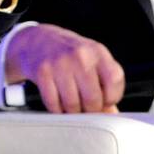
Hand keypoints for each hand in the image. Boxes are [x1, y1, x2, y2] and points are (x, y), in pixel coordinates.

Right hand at [4, 24, 124, 112]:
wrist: (39, 40)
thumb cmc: (70, 54)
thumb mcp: (92, 60)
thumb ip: (105, 83)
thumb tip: (110, 112)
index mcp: (98, 52)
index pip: (114, 81)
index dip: (111, 98)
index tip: (104, 100)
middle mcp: (81, 56)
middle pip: (93, 99)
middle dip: (90, 110)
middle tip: (86, 107)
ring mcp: (60, 64)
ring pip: (72, 105)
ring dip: (73, 112)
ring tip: (71, 104)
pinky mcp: (43, 73)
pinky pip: (53, 104)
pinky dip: (57, 109)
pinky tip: (59, 102)